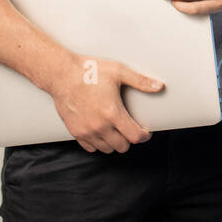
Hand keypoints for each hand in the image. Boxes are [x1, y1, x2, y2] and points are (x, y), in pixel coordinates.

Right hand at [46, 53, 161, 152]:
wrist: (61, 75)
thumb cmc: (90, 71)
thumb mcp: (119, 72)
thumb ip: (140, 81)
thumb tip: (159, 86)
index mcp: (112, 113)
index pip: (134, 136)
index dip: (144, 136)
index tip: (146, 132)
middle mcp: (99, 126)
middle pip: (122, 146)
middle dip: (130, 139)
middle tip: (131, 129)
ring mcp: (86, 131)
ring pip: (107, 149)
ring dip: (115, 142)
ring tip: (117, 131)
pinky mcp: (75, 132)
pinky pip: (90, 148)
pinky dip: (98, 143)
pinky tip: (102, 132)